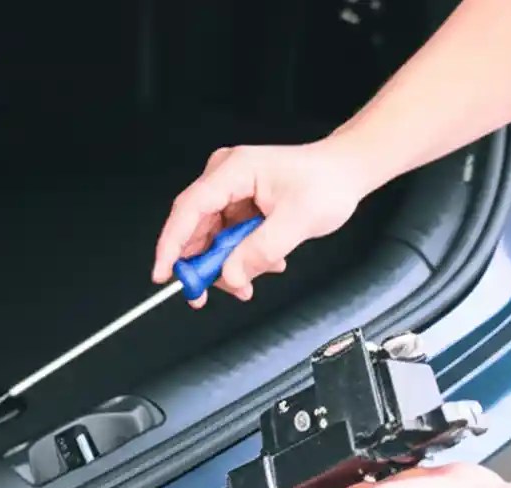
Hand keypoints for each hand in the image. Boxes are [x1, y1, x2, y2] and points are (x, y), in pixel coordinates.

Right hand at [152, 139, 371, 307]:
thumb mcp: (298, 221)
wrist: (346, 172)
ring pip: (211, 237)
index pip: (189, 209)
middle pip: (195, 227)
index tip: (163, 274)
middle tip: (204, 295)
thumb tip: (230, 274)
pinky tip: (265, 262)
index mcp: (234, 170)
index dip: (172, 244)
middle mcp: (226, 176)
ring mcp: (231, 190)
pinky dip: (241, 256)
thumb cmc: (328, 182)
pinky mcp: (239, 203)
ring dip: (228, 264)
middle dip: (203, 265)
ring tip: (252, 278)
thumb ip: (261, 250)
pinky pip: (227, 237)